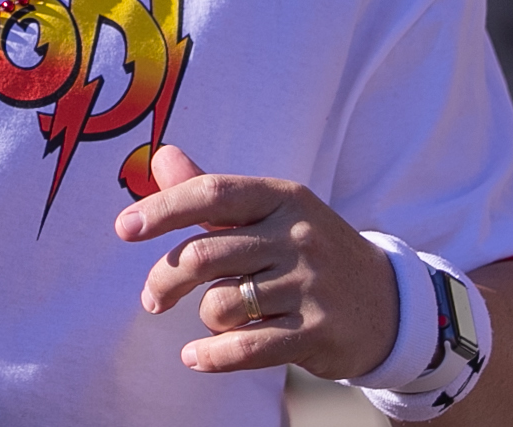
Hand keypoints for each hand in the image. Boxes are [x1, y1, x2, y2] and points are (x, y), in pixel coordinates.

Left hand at [113, 144, 397, 378]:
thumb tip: (159, 156)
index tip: (124, 229)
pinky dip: (213, 356)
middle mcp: (298, 236)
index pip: (212, 193)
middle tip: (152, 298)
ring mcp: (309, 285)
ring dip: (203, 318)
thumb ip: (212, 192)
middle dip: (165, 280)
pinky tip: (196, 356)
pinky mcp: (317, 332)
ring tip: (213, 320)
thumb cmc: (311, 251)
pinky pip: (247, 348)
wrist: (389, 303)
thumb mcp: (272, 212)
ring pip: (221, 304)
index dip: (162, 209)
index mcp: (282, 197)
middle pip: (204, 254)